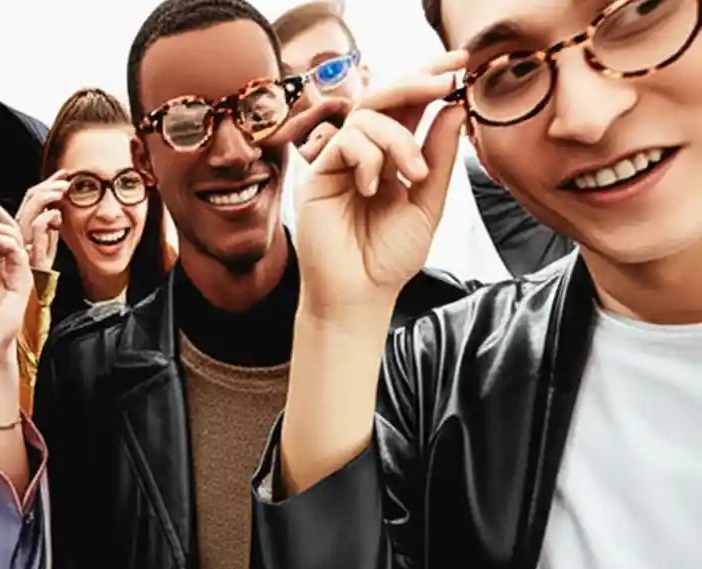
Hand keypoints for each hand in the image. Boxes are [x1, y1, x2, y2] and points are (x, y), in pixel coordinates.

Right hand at [16, 169, 67, 270]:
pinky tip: (57, 214)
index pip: (31, 198)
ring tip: (63, 190)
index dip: (47, 183)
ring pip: (31, 208)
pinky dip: (47, 217)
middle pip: (29, 197)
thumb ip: (51, 225)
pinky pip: (37, 228)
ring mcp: (25, 241)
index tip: (63, 173)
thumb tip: (59, 205)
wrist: (36, 297)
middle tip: (65, 180)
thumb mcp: (47, 244)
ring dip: (48, 195)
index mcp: (24, 227)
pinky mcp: (32, 252)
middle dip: (48, 184)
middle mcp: (21, 231)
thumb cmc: (42, 271)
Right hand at [292, 51, 468, 317]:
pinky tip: (373, 188)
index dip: (429, 81)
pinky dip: (368, 158)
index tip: (459, 65)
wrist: (359, 294)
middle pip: (382, 98)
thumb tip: (453, 110)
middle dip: (414, 85)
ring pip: (367, 117)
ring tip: (412, 176)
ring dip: (398, 139)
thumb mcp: (428, 203)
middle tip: (443, 84)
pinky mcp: (317, 175)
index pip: (408, 108)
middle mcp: (363, 155)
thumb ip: (438, 158)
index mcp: (391, 158)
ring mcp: (338, 163)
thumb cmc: (388, 259)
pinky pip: (345, 141)